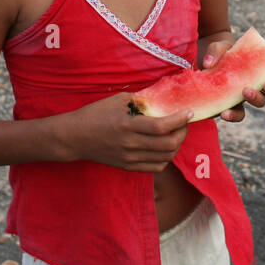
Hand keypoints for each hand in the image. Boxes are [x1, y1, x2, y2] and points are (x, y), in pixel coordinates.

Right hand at [63, 93, 192, 172]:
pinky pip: (155, 167)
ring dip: (176, 146)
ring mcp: (130, 158)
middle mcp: (131, 144)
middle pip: (168, 145)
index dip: (180, 120)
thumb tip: (162, 96)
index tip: (189, 113)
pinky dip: (165, 158)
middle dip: (183, 133)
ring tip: (176, 134)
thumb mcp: (117, 100)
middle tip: (184, 123)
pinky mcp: (128, 166)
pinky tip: (164, 148)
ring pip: (165, 158)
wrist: (75, 137)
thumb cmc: (95, 114)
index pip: (162, 126)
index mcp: (128, 125)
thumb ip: (141, 100)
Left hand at [202, 39, 264, 122]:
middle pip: (260, 101)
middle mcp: (248, 91)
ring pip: (240, 113)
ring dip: (235, 115)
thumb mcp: (219, 46)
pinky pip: (221, 113)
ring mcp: (234, 100)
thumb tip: (208, 64)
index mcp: (255, 76)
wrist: (206, 59)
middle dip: (256, 98)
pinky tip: (211, 111)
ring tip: (225, 113)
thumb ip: (216, 51)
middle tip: (246, 91)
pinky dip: (217, 114)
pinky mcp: (219, 105)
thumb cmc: (220, 52)